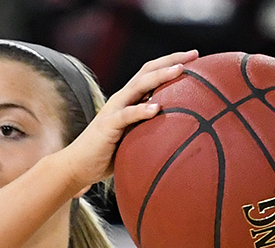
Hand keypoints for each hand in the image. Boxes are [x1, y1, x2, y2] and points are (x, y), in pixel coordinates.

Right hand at [51, 51, 196, 190]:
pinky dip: (141, 110)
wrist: (78, 166)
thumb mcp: (135, 136)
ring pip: (139, 86)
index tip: (196, 57)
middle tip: (194, 54)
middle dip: (172, 60)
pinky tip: (157, 108)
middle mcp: (122, 98)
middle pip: (148, 71)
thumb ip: (151, 128)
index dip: (172, 62)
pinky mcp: (107, 125)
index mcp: (129, 99)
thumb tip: (181, 132)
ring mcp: (114, 109)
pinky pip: (126, 115)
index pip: (152, 73)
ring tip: (180, 71)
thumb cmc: (108, 154)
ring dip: (160, 77)